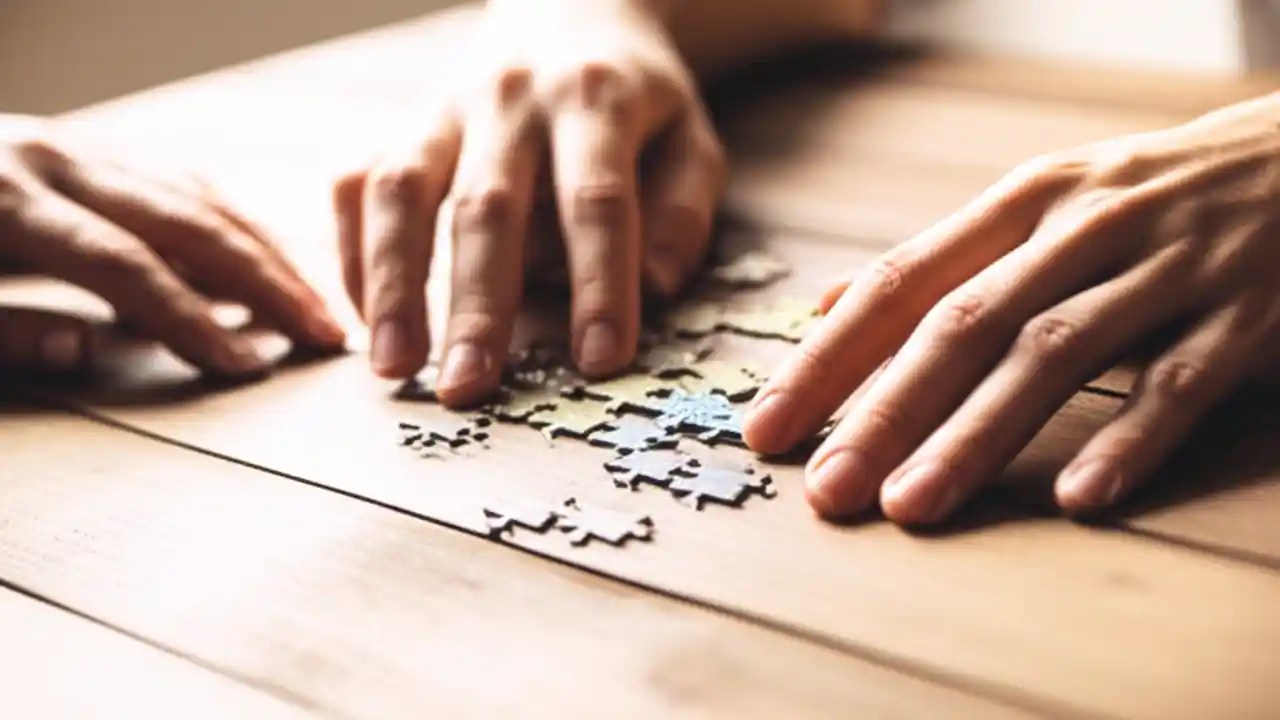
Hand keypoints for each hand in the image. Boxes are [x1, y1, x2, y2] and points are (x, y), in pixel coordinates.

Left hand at [0, 116, 343, 375]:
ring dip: (265, 251)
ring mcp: (78, 147)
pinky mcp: (90, 150)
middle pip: (185, 221)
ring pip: (197, 193)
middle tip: (321, 333)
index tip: (244, 366)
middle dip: (264, 281)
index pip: (125, 266)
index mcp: (6, 202)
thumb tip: (94, 354)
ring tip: (314, 303)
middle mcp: (55, 161)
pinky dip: (232, 222)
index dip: (190, 320)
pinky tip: (264, 257)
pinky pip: (181, 180)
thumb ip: (5, 330)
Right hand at [334, 0, 726, 404]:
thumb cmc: (636, 96)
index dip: (599, 284)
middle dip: (477, 304)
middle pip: (487, 205)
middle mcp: (511, 98)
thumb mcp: (690, 137)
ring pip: (402, 190)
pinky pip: (357, 183)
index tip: (599, 363)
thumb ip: (683, 210)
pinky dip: (356, 254)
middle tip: (468, 385)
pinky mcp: (400, 121)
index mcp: (596, 100)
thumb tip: (654, 289)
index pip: (597, 202)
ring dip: (392, 283)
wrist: (568, 6)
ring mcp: (444, 106)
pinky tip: (368, 320)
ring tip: (391, 364)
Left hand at [744, 93, 1279, 523]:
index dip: (826, 359)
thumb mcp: (1038, 203)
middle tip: (826, 490)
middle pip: (962, 324)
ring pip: (1053, 354)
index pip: (900, 283)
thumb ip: (939, 261)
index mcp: (1018, 205)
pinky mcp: (1249, 314)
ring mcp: (1166, 268)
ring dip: (976, 435)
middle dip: (884, 411)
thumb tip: (826, 307)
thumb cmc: (1151, 194)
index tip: (767, 427)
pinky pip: (1181, 382)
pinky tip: (1077, 497)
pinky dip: (1128, 439)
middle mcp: (1080, 230)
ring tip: (913, 505)